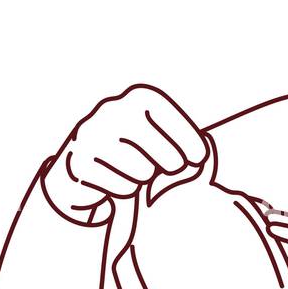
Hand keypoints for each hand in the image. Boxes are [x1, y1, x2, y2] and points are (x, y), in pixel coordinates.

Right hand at [42, 84, 208, 224]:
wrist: (81, 159)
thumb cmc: (132, 146)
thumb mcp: (156, 131)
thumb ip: (182, 139)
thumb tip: (207, 156)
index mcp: (141, 98)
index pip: (179, 127)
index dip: (192, 146)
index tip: (198, 159)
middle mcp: (115, 111)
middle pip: (167, 157)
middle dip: (170, 168)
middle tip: (161, 168)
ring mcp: (94, 135)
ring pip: (144, 174)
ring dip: (143, 179)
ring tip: (135, 171)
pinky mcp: (80, 162)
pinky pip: (121, 188)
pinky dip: (124, 190)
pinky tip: (116, 179)